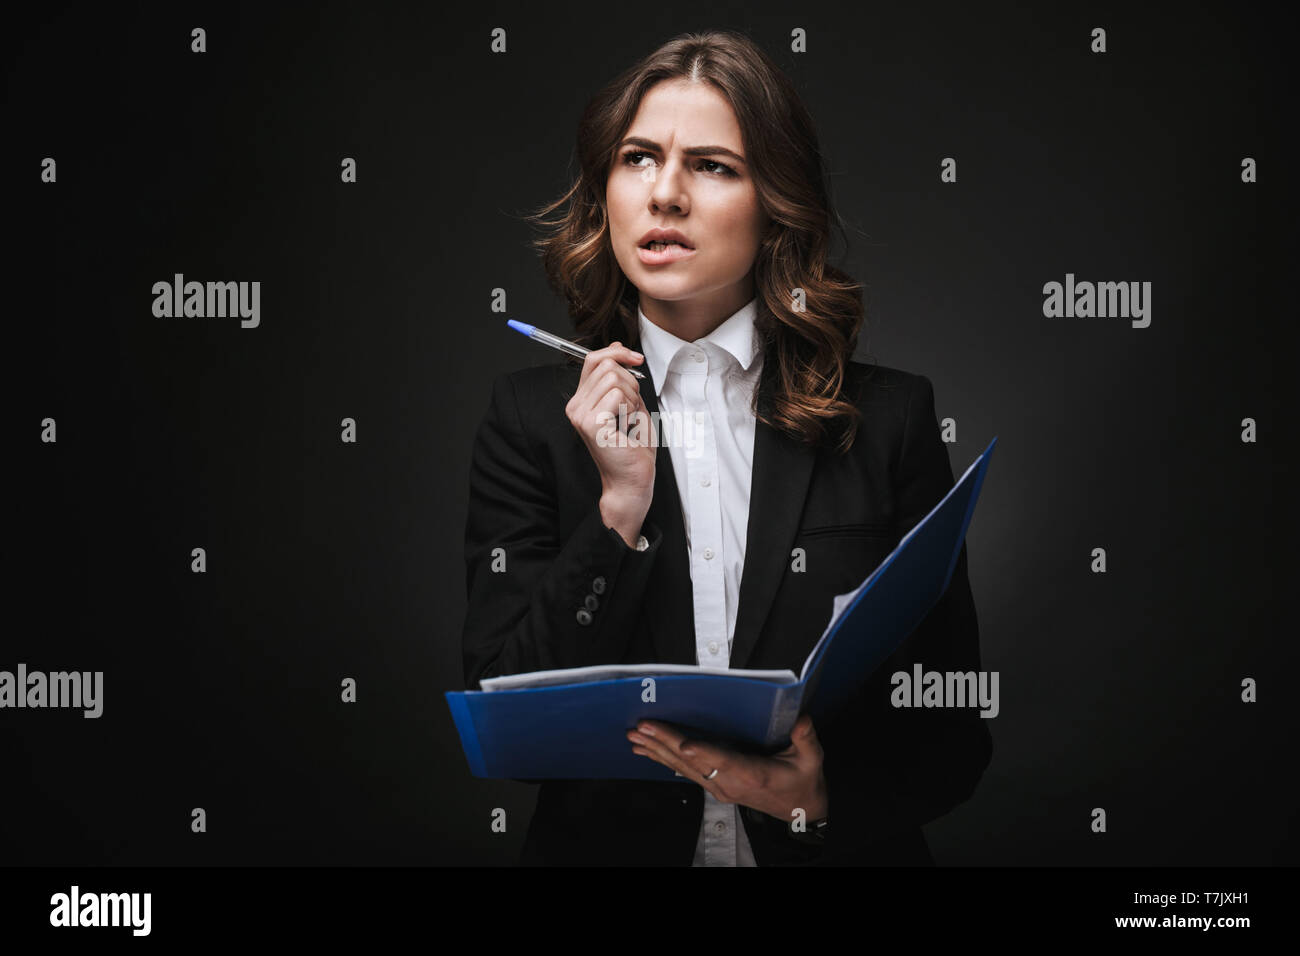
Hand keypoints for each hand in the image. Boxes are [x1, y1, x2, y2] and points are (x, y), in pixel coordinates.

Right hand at [564, 341, 654, 545]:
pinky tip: (626, 427)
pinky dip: (631, 408)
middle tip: (633, 408)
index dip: (618, 353)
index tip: (637, 360)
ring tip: (629, 420)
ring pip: (614, 378)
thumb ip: (620, 376)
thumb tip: (615, 347)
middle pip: (607, 365)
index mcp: (581, 400)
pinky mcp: (591, 423)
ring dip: (632, 397)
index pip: (593, 359)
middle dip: (630, 382)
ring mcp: (580, 414)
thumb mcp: (629, 401)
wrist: (632, 479)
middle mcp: (575, 406)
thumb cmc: (632, 446)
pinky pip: (618, 395)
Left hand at [627, 715, 827, 823]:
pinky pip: (685, 772)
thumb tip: (801, 719)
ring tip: (634, 738)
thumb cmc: (803, 783)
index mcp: (752, 775)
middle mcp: (730, 783)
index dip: (703, 753)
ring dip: (657, 751)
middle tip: (642, 728)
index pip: (724, 761)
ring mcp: (719, 786)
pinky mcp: (715, 785)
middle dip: (665, 743)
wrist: (799, 811)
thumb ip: (805, 738)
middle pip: (693, 762)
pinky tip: (647, 750)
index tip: (683, 745)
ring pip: (682, 767)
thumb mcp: (811, 760)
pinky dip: (664, 759)